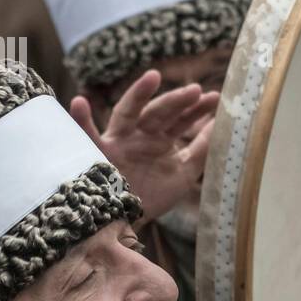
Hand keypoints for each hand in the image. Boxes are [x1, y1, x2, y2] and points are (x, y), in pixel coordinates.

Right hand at [69, 70, 218, 222]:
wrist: (127, 223)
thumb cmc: (153, 196)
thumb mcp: (183, 173)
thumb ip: (200, 150)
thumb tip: (220, 125)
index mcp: (159, 139)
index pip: (179, 118)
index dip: (195, 108)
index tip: (214, 98)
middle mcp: (139, 135)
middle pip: (159, 113)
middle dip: (176, 101)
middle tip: (196, 90)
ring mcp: (119, 141)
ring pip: (129, 113)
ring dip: (139, 94)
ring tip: (153, 77)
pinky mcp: (98, 154)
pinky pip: (86, 135)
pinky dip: (80, 119)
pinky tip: (80, 101)